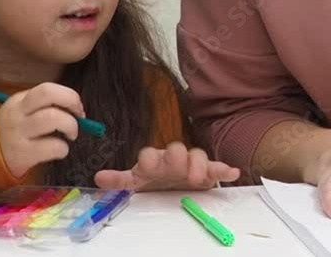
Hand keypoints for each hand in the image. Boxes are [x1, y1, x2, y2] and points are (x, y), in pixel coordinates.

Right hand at [0, 82, 83, 177]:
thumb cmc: (15, 132)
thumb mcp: (22, 113)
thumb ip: (45, 106)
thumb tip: (76, 108)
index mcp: (19, 101)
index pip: (47, 88)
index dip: (69, 95)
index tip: (77, 108)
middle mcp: (18, 113)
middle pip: (48, 94)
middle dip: (71, 102)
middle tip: (79, 118)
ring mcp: (19, 133)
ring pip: (52, 118)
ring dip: (70, 125)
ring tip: (70, 135)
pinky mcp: (22, 154)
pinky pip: (52, 146)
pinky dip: (63, 149)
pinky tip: (59, 151)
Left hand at [93, 142, 239, 190]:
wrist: (177, 179)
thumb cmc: (156, 178)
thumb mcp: (137, 181)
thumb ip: (120, 180)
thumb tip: (97, 177)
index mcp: (154, 160)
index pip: (150, 154)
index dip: (148, 158)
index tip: (147, 164)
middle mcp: (173, 158)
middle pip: (175, 150)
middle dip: (176, 157)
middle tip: (177, 166)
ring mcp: (191, 164)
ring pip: (197, 156)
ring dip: (199, 165)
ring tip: (200, 177)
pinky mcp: (208, 172)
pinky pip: (217, 167)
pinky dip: (225, 169)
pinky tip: (233, 173)